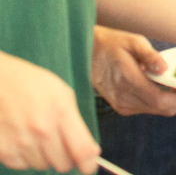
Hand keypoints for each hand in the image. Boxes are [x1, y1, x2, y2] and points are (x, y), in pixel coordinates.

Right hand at [0, 51, 99, 173]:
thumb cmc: (33, 85)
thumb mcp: (62, 94)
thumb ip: (76, 122)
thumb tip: (90, 150)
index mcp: (61, 112)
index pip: (82, 149)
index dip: (89, 163)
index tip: (90, 166)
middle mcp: (42, 130)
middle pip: (63, 164)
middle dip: (67, 157)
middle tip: (63, 145)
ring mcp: (21, 143)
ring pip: (43, 166)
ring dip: (46, 156)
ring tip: (40, 135)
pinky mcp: (4, 152)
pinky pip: (23, 165)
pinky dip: (27, 157)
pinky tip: (24, 138)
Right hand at [92, 27, 175, 116]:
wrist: (87, 54)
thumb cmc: (112, 44)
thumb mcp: (133, 41)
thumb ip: (149, 56)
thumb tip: (164, 68)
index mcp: (128, 79)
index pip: (160, 100)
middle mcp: (124, 97)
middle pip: (161, 108)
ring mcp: (122, 104)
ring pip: (155, 110)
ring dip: (174, 103)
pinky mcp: (121, 106)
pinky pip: (147, 108)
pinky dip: (162, 102)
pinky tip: (172, 91)